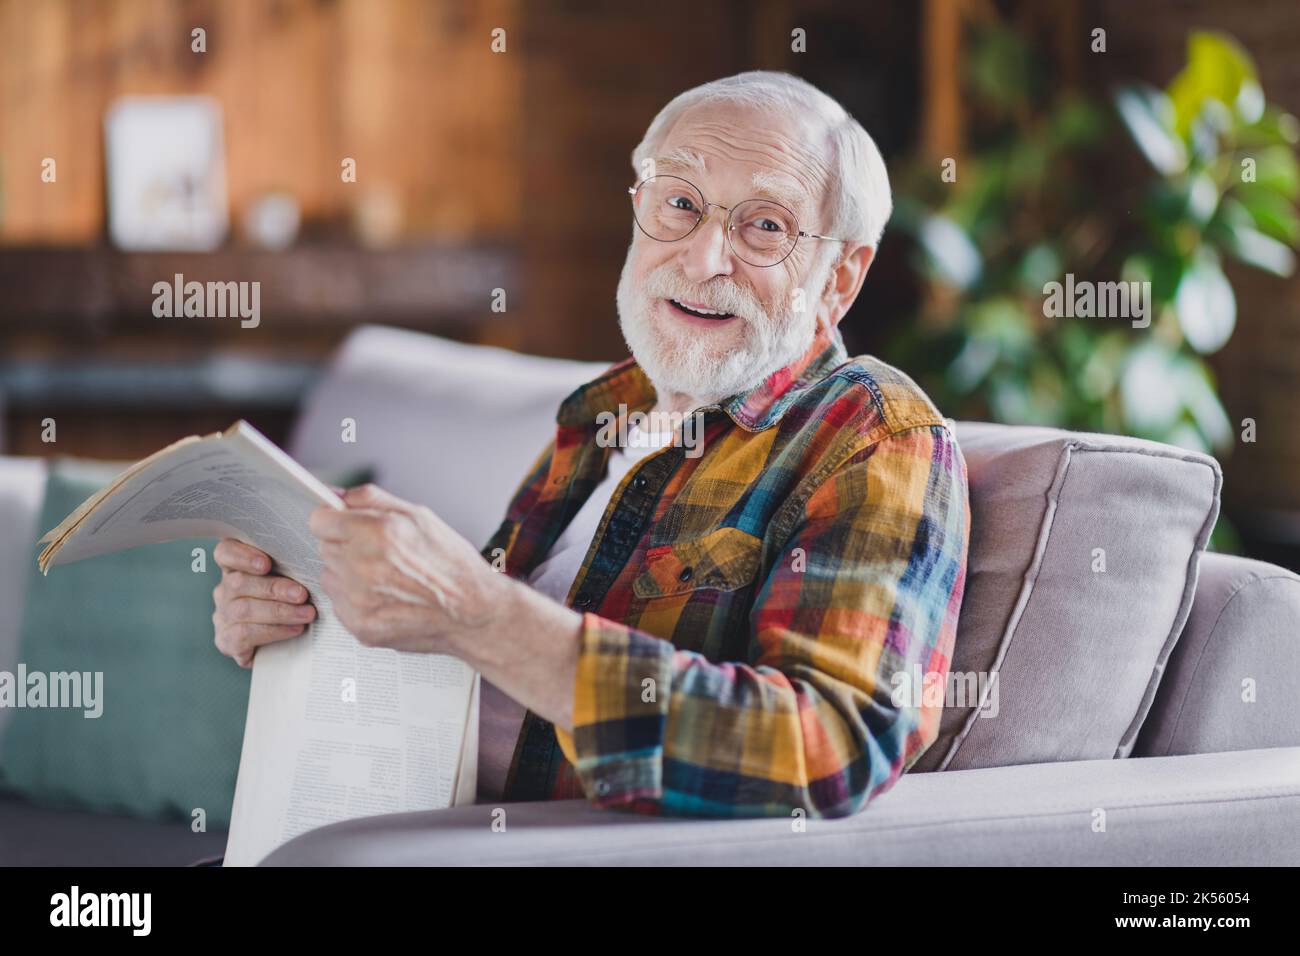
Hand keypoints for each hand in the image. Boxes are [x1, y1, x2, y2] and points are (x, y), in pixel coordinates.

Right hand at [211, 538, 316, 667]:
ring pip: (243, 609)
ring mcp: (223, 616)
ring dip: (280, 611)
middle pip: (238, 582)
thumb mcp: (293, 581)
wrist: (290, 645)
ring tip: (307, 614)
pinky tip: (295, 629)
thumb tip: (313, 562)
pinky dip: (274, 631)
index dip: (241, 555)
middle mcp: (225, 590)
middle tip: (301, 594)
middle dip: (274, 588)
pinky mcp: (227, 641)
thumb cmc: (294, 603)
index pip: (225, 552)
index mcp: (237, 568)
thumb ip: (292, 568)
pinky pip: (244, 634)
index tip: (266, 563)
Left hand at [308, 483, 502, 652]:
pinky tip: (386, 598)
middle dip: (346, 546)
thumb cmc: (453, 564)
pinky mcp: (359, 626)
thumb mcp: (419, 516)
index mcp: (377, 533)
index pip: (319, 520)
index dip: (334, 520)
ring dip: (348, 574)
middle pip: (325, 547)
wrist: (475, 614)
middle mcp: (362, 566)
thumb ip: (371, 500)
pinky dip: (357, 600)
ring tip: (386, 578)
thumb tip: (335, 495)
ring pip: (330, 576)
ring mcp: (358, 600)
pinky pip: (340, 604)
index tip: (346, 525)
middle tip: (380, 554)